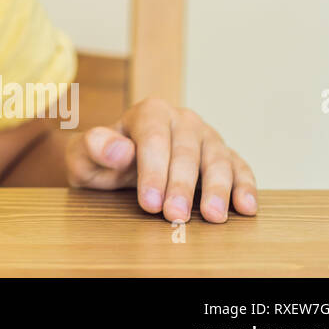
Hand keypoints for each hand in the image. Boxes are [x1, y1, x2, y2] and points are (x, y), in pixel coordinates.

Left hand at [65, 98, 257, 222]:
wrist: (117, 169)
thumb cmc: (102, 163)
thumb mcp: (83, 157)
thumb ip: (92, 148)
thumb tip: (119, 148)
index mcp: (149, 112)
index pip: (154, 139)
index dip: (153, 171)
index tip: (150, 203)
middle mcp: (183, 119)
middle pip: (186, 151)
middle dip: (181, 185)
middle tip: (175, 216)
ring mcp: (207, 137)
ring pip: (217, 159)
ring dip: (217, 189)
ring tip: (213, 217)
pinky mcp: (225, 157)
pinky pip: (240, 169)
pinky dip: (245, 187)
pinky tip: (245, 208)